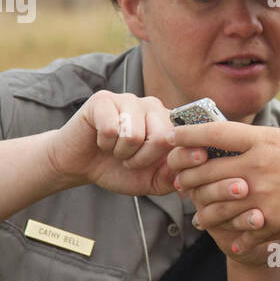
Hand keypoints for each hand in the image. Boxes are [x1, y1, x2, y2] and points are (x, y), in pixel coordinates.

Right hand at [47, 91, 177, 195]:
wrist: (80, 166)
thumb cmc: (119, 170)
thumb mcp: (153, 181)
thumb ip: (177, 173)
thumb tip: (198, 158)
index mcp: (170, 123)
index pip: (184, 140)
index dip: (168, 161)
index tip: (153, 168)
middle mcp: (154, 106)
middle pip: (160, 138)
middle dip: (141, 160)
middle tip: (128, 160)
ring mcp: (129, 99)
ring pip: (134, 135)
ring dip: (120, 152)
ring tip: (114, 149)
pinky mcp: (104, 99)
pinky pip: (110, 129)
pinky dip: (103, 143)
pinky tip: (100, 139)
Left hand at [165, 120, 279, 256]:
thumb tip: (270, 132)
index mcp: (267, 141)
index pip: (216, 133)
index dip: (189, 134)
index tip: (173, 137)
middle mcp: (259, 167)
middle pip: (207, 170)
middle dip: (186, 175)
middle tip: (179, 179)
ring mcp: (264, 196)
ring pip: (216, 205)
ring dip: (203, 210)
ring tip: (198, 215)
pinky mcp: (272, 221)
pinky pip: (241, 231)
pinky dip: (233, 237)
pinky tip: (229, 239)